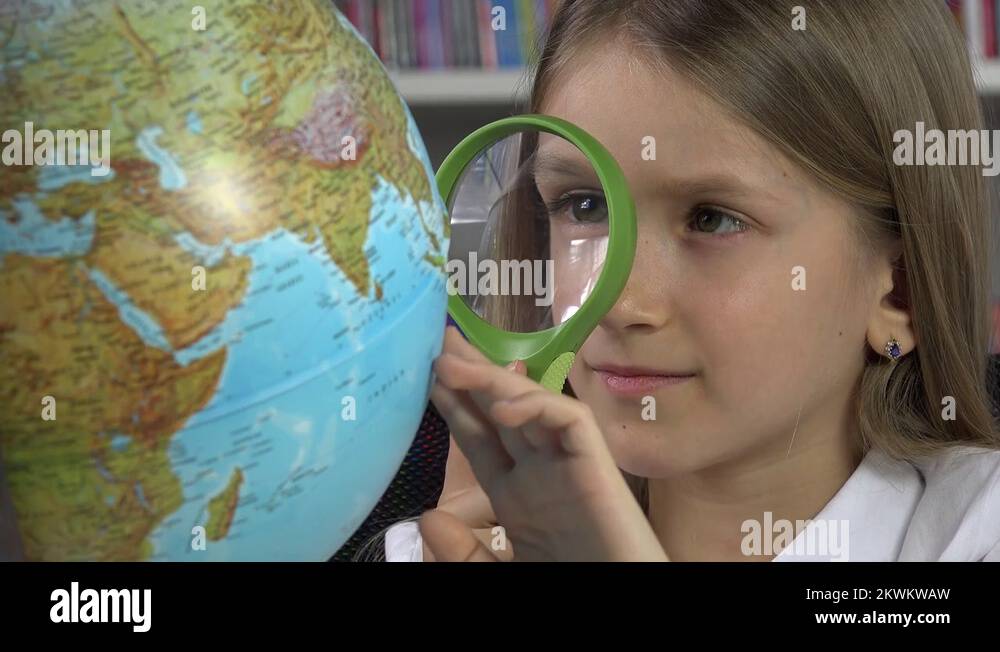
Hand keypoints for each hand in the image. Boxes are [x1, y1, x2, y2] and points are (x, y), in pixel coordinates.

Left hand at [423, 327, 667, 561]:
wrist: (622, 600)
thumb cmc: (569, 583)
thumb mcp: (499, 573)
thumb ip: (463, 552)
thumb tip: (428, 516)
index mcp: (516, 495)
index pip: (480, 438)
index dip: (454, 407)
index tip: (428, 378)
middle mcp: (541, 471)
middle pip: (502, 409)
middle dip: (473, 375)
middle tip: (441, 341)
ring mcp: (569, 466)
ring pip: (533, 405)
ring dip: (493, 380)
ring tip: (452, 363)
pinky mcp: (599, 467)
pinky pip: (570, 421)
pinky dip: (540, 406)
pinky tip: (504, 408)